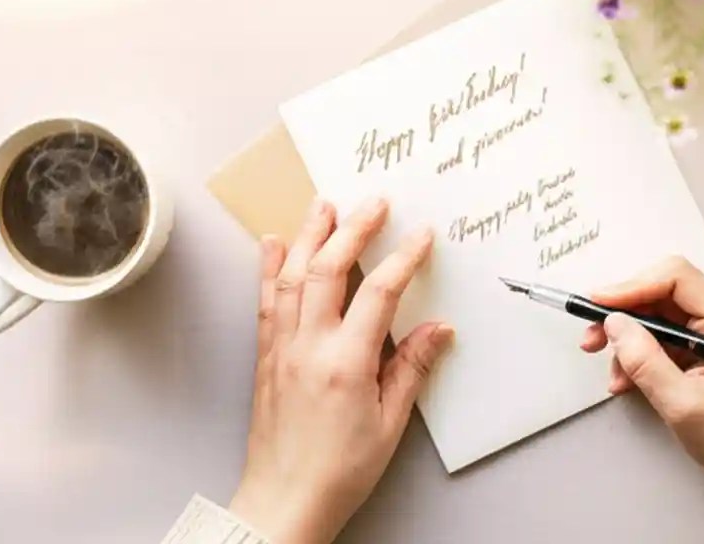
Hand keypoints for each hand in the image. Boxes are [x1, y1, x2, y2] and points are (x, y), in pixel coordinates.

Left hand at [228, 198, 452, 543]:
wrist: (284, 501)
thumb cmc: (339, 470)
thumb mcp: (391, 423)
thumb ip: (412, 369)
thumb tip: (438, 329)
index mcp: (345, 364)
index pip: (378, 293)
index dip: (403, 258)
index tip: (421, 236)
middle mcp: (308, 347)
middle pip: (327, 270)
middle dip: (352, 229)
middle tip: (373, 202)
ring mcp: (281, 349)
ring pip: (290, 276)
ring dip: (310, 235)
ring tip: (325, 204)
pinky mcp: (265, 357)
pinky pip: (266, 300)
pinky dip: (270, 267)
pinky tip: (275, 244)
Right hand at [580, 257, 703, 523]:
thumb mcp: (681, 404)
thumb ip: (645, 362)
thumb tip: (613, 324)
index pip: (675, 278)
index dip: (631, 287)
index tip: (596, 305)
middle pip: (662, 290)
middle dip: (624, 314)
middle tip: (592, 340)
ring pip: (657, 311)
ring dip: (629, 338)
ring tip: (616, 375)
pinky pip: (663, 331)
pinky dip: (641, 351)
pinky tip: (628, 379)